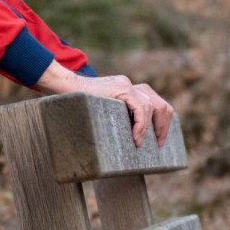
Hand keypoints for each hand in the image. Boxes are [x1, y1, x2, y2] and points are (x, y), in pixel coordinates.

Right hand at [34, 63, 175, 146]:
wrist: (65, 89)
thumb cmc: (81, 106)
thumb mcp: (107, 113)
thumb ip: (120, 118)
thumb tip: (133, 140)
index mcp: (131, 91)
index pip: (157, 105)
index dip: (163, 123)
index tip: (159, 140)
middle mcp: (132, 86)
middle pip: (161, 105)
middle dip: (164, 126)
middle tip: (159, 144)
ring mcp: (128, 85)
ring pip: (152, 107)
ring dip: (149, 129)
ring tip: (139, 143)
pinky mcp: (122, 87)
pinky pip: (141, 108)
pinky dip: (141, 125)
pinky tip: (135, 137)